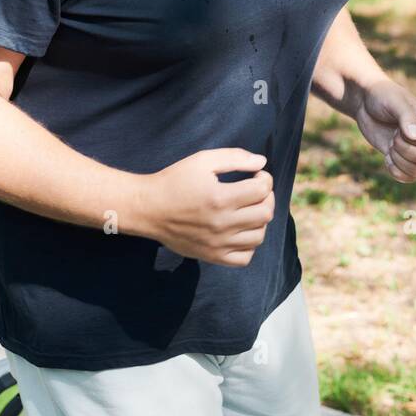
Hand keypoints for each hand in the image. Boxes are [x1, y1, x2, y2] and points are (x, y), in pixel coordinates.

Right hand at [143, 148, 274, 266]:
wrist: (148, 208)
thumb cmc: (174, 180)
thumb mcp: (202, 160)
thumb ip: (234, 158)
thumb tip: (262, 162)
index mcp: (221, 198)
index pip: (262, 190)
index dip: (264, 179)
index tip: (255, 175)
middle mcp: (222, 223)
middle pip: (265, 214)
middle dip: (267, 198)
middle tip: (256, 191)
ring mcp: (218, 243)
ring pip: (259, 237)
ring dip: (260, 220)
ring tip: (249, 210)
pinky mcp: (212, 256)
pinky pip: (244, 258)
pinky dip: (249, 245)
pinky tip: (241, 231)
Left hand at [355, 77, 415, 182]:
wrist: (366, 102)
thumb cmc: (381, 96)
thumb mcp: (393, 102)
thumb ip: (406, 117)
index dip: (408, 139)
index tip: (397, 127)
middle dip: (401, 150)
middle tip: (392, 137)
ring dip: (398, 162)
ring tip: (389, 147)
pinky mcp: (404, 157)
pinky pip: (409, 177)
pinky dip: (396, 172)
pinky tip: (387, 158)